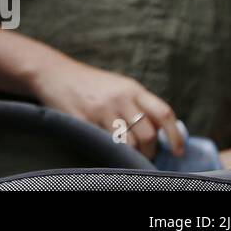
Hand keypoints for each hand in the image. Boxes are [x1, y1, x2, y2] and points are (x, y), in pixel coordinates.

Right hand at [33, 55, 182, 161]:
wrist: (53, 73)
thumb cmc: (89, 83)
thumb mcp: (117, 86)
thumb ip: (138, 104)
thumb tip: (163, 132)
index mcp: (132, 88)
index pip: (163, 113)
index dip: (175, 135)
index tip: (177, 151)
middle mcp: (119, 98)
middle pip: (147, 134)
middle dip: (150, 151)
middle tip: (147, 156)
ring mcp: (101, 110)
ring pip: (129, 143)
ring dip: (133, 155)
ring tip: (130, 156)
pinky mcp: (84, 121)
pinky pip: (106, 144)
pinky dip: (112, 151)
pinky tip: (110, 150)